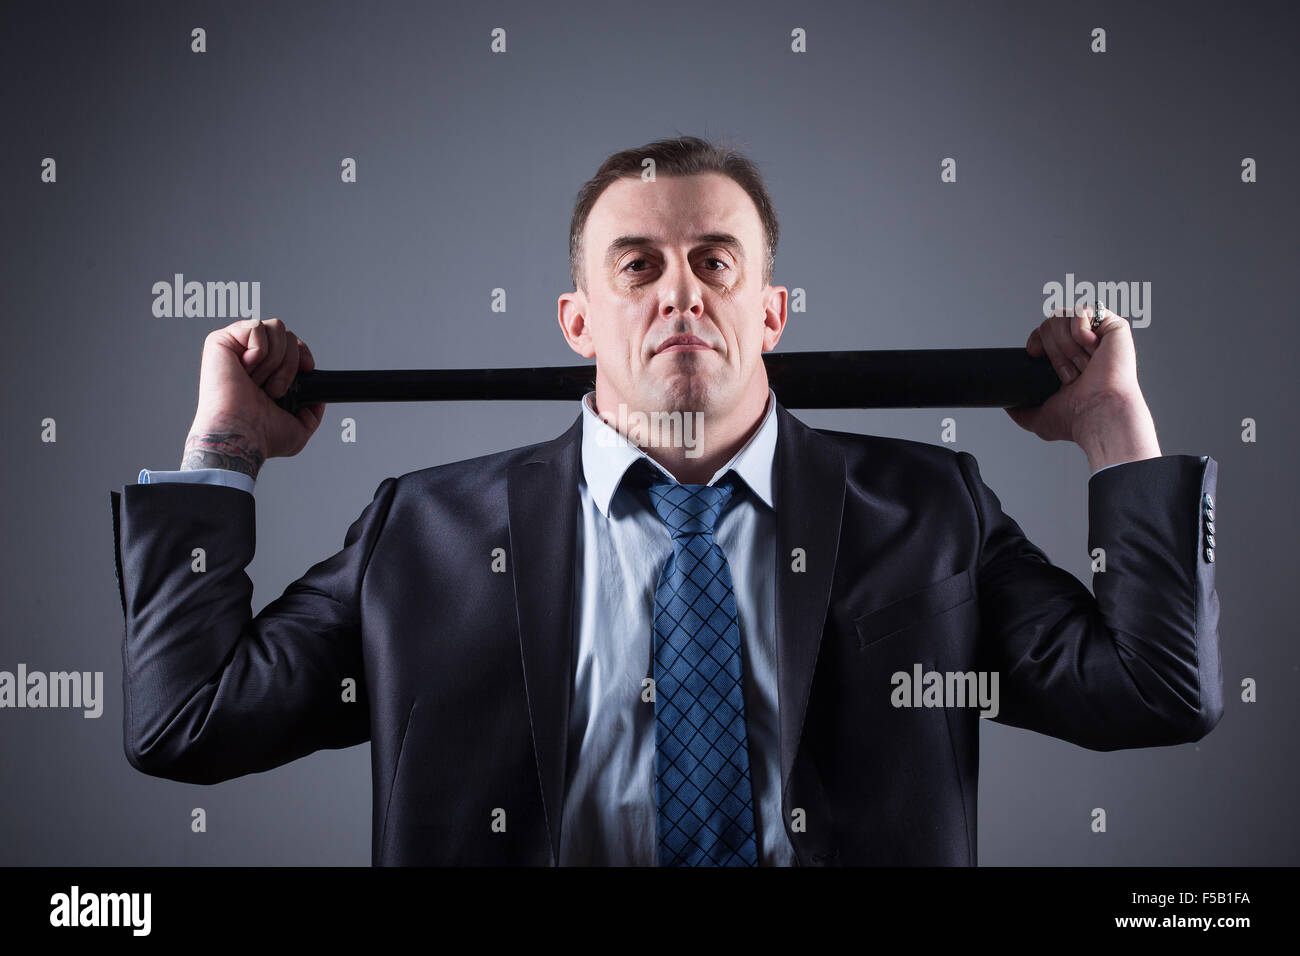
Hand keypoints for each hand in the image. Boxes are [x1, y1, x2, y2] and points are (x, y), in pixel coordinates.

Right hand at [182, 318, 325, 473]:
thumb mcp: (298, 429)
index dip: (302, 352)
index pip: (289, 344)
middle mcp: (248, 358)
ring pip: (276, 327)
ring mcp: (234, 348)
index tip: (307, 369)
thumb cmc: (262, 437)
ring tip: (259, 383)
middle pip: (286, 333)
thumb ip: (311, 414)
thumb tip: (317, 401)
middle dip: (290, 363)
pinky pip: (256, 327)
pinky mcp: (219, 341)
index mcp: (263, 373)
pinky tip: (246, 370)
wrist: (243, 437)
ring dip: (276, 361)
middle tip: (275, 390)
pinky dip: (260, 351)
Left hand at [1004, 304, 1160, 468]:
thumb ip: (1021, 411)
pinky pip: (1083, 311)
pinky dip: (1080, 330)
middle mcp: (1084, 346)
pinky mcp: (1114, 327)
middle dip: (1053, 349)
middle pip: (1049, 322)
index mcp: (1068, 360)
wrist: (1098, 413)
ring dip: (1065, 345)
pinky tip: (1092, 348)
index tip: (1035, 355)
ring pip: (1063, 316)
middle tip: (1069, 374)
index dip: (1035, 340)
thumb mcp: (1037, 419)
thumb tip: (1007, 405)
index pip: (1043, 333)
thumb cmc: (1077, 418)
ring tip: (1082, 366)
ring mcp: (1099, 336)